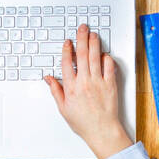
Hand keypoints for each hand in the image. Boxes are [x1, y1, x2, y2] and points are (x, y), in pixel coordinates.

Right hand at [44, 25, 131, 158]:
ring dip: (94, 43)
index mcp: (71, 88)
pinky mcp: (110, 84)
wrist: (102, 130)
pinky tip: (104, 53)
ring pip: (95, 57)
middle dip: (82, 39)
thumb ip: (56, 90)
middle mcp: (84, 82)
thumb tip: (48, 78)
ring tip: (93, 34)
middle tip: (82, 28)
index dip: (67, 50)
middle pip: (82, 55)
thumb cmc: (83, 122)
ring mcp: (98, 82)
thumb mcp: (63, 108)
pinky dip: (107, 58)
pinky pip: (109, 67)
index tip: (68, 42)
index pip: (67, 64)